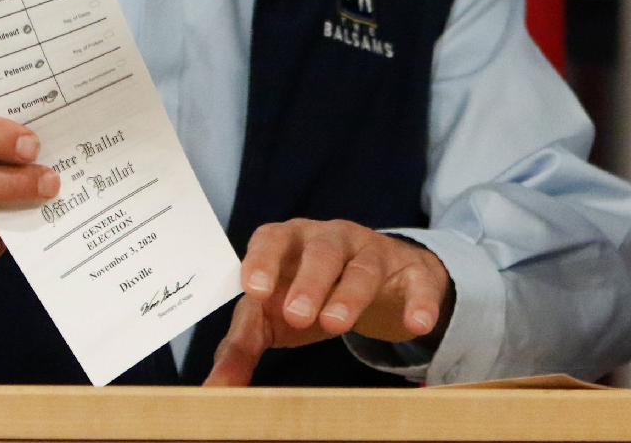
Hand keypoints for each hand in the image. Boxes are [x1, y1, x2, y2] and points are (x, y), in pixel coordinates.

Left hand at [204, 219, 452, 386]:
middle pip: (320, 251)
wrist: (380, 279)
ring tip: (336, 326)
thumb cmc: (309, 293)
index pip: (272, 238)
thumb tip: (211, 392)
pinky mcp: (411, 272)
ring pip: (364, 267)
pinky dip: (418, 302)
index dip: (262, 260)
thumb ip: (242, 348)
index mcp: (291, 242)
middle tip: (297, 316)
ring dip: (350, 294)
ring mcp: (374, 253)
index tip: (253, 289)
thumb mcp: (273, 316)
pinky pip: (418, 282)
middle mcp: (332, 239)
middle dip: (308, 281)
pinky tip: (416, 324)